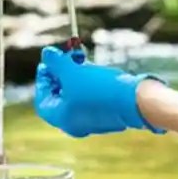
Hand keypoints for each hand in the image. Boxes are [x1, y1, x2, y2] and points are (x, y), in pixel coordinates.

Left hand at [33, 46, 165, 137]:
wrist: (134, 101)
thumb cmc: (99, 88)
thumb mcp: (72, 71)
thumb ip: (56, 62)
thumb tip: (46, 54)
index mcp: (61, 118)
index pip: (43, 99)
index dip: (43, 78)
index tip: (49, 61)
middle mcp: (73, 125)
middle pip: (59, 98)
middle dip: (61, 75)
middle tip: (66, 58)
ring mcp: (91, 122)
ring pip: (76, 98)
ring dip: (76, 78)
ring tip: (81, 61)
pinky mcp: (106, 116)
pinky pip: (91, 100)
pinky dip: (89, 85)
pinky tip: (94, 72)